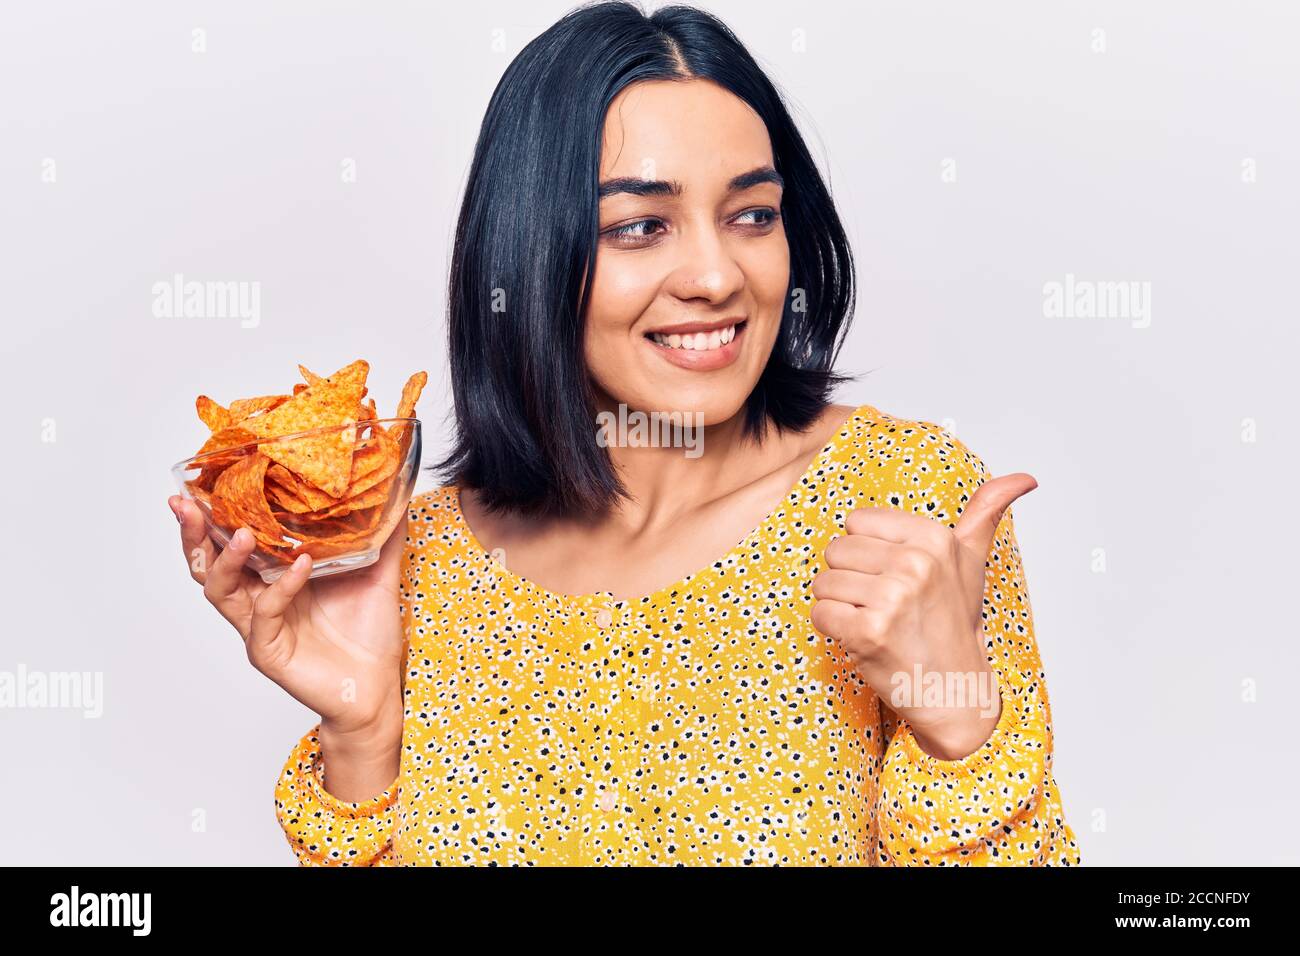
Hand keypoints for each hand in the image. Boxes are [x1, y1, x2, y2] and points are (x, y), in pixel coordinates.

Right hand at [168, 494, 407, 747]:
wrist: (378, 687)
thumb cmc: (369, 635)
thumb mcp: (378, 575)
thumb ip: (382, 536)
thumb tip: (399, 493)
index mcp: (274, 578)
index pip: (231, 542)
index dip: (212, 515)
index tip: (200, 482)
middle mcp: (259, 600)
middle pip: (208, 565)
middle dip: (194, 533)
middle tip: (185, 503)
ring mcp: (260, 627)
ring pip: (221, 590)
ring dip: (226, 558)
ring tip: (240, 531)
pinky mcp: (270, 652)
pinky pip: (265, 615)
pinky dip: (281, 587)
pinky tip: (300, 565)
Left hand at [810, 473, 1037, 758]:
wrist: (955, 693)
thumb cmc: (954, 626)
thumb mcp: (971, 563)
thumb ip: (986, 514)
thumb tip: (1024, 478)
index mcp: (935, 538)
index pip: (856, 522)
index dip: (867, 553)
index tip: (894, 577)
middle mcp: (915, 563)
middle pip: (836, 550)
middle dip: (850, 579)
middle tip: (884, 606)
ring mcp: (892, 598)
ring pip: (824, 582)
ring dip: (840, 606)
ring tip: (875, 622)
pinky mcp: (868, 631)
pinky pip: (820, 613)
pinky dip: (833, 630)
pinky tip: (864, 640)